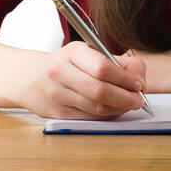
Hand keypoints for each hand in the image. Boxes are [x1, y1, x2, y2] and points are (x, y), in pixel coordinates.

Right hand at [17, 42, 149, 119]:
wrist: (31, 78)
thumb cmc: (67, 65)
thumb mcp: (90, 54)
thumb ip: (120, 62)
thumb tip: (140, 78)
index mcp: (72, 52)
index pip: (102, 67)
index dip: (125, 78)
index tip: (138, 84)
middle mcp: (60, 72)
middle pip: (100, 90)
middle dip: (125, 98)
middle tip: (138, 100)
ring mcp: (57, 94)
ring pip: (95, 108)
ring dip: (118, 109)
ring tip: (128, 105)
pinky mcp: (57, 113)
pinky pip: (89, 118)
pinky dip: (106, 116)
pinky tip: (113, 110)